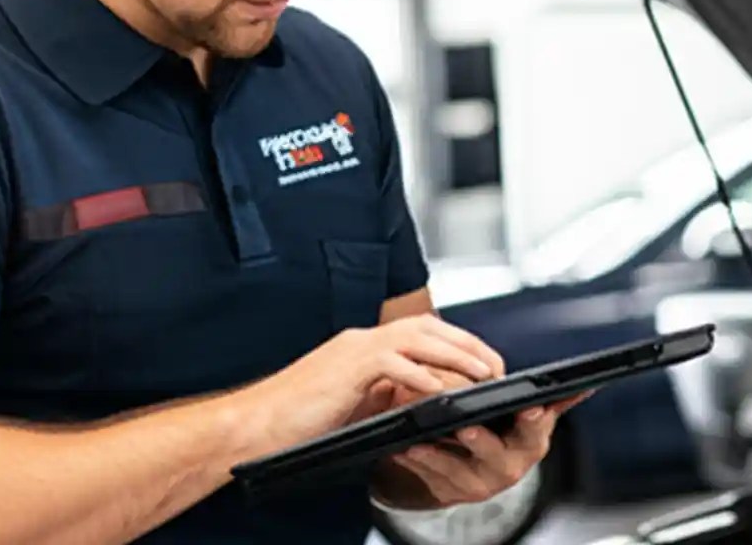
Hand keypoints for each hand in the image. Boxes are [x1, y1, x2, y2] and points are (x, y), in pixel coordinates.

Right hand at [237, 315, 505, 454]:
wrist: (254, 425)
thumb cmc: (298, 421)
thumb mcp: (355, 404)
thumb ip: (387, 395)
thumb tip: (426, 399)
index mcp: (365, 347)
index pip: (422, 333)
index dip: (458, 345)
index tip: (486, 363)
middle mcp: (362, 340)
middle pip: (428, 327)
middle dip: (468, 344)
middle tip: (497, 366)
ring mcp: (353, 350)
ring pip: (418, 338)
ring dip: (456, 355)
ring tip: (484, 373)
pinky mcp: (346, 368)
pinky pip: (393, 363)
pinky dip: (422, 375)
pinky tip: (442, 391)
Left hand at [375, 390, 595, 508]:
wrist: (471, 465)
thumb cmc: (501, 430)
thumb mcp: (527, 418)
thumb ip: (554, 401)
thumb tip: (586, 384)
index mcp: (530, 443)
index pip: (536, 430)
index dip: (534, 420)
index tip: (531, 408)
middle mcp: (510, 467)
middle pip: (499, 456)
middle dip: (482, 442)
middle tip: (466, 427)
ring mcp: (479, 483)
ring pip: (458, 470)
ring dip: (438, 455)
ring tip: (420, 438)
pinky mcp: (451, 492)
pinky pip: (432, 478)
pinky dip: (418, 462)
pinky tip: (402, 447)